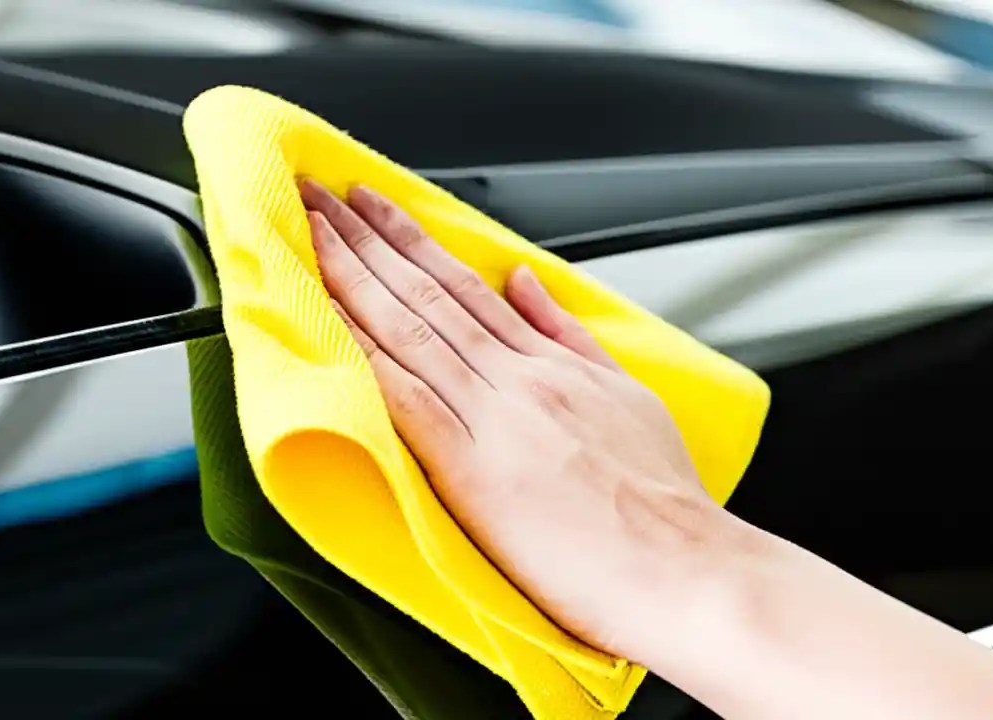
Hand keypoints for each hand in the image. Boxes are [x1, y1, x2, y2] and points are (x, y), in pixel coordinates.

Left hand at [299, 179, 736, 659]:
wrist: (683, 568)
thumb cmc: (662, 501)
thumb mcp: (630, 396)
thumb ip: (570, 336)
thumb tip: (524, 280)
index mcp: (552, 364)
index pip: (464, 283)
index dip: (409, 238)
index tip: (370, 206)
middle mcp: (519, 378)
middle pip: (425, 292)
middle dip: (364, 238)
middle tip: (315, 195)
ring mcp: (496, 419)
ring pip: (409, 331)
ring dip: (351, 277)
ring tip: (310, 234)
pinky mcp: (475, 472)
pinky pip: (408, 400)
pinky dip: (365, 355)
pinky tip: (328, 323)